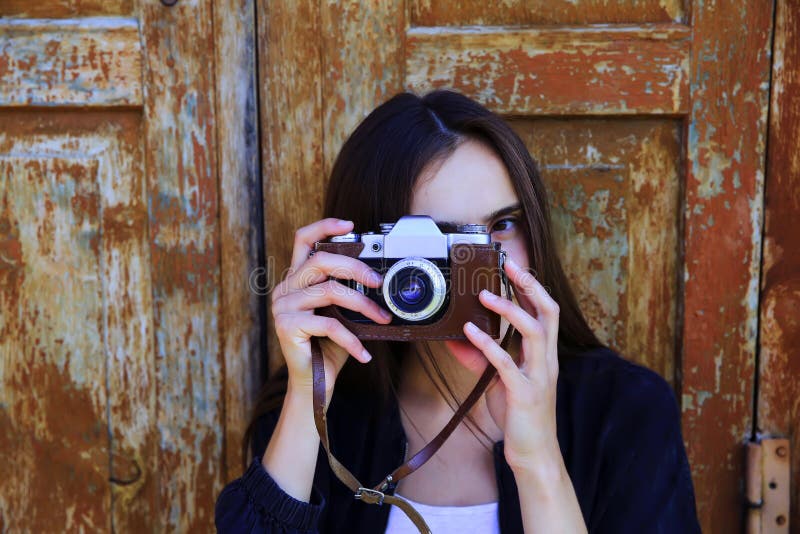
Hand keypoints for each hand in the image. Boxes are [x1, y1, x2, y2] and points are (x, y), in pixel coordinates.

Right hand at [271, 218, 391, 407]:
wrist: (313, 383)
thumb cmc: (329, 347)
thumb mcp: (343, 313)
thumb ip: (349, 292)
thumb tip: (379, 278)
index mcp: (297, 279)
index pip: (303, 240)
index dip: (324, 227)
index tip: (350, 224)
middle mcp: (286, 288)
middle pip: (320, 260)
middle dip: (354, 267)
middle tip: (378, 281)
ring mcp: (282, 306)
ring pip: (329, 292)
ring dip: (362, 306)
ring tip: (381, 318)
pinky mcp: (286, 326)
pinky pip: (328, 324)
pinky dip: (351, 339)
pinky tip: (364, 353)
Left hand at [444, 257, 560, 470]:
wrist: (534, 454)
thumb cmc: (519, 416)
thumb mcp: (499, 382)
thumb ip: (482, 358)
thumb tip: (458, 338)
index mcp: (545, 355)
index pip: (546, 312)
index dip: (532, 287)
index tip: (515, 267)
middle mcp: (546, 360)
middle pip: (549, 312)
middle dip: (531, 285)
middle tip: (510, 265)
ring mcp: (538, 376)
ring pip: (533, 330)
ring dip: (509, 309)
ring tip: (484, 295)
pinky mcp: (524, 393)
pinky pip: (506, 362)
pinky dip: (487, 344)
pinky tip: (469, 331)